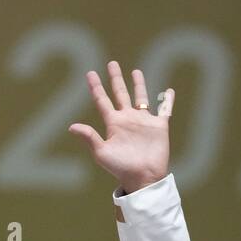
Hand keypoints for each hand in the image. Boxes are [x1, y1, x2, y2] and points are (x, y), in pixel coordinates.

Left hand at [69, 61, 173, 194]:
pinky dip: (167, 100)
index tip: (90, 73)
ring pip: (141, 97)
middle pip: (120, 93)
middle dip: (115, 79)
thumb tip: (71, 126)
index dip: (96, 87)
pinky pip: (165, 109)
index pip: (102, 100)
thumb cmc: (120, 168)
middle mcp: (127, 119)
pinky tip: (168, 91)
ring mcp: (143, 121)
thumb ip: (89, 137)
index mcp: (113, 124)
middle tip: (111, 63)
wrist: (143, 177)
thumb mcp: (102, 152)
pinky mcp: (159, 126)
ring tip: (135, 71)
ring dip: (138, 84)